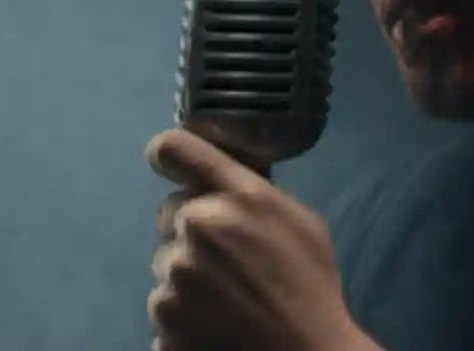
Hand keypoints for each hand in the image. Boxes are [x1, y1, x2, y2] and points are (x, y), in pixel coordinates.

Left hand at [145, 128, 377, 350]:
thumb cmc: (311, 287)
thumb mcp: (302, 222)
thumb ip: (254, 193)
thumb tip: (222, 179)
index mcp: (238, 197)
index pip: (172, 148)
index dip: (167, 155)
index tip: (170, 165)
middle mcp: (198, 228)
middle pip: (169, 213)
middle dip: (191, 229)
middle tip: (226, 258)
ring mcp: (174, 279)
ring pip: (166, 262)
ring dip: (187, 275)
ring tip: (226, 299)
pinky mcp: (161, 322)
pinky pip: (164, 304)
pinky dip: (183, 314)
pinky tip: (215, 323)